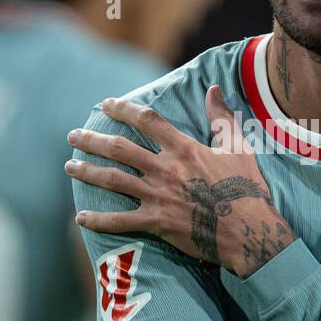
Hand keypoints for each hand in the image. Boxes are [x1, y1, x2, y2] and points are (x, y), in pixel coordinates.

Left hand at [66, 86, 294, 277]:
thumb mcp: (238, 147)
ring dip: (88, 171)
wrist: (250, 231)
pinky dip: (98, 220)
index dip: (123, 109)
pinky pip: (120, 221)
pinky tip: (79, 218)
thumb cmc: (247, 188)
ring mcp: (159, 196)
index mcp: (184, 148)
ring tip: (70, 166)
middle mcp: (166, 169)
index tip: (106, 104)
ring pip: (113, 179)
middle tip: (73, 136)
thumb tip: (213, 89)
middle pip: (119, 148)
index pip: (146, 120)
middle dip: (92, 140)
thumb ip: (221, 117)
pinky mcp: (157, 223)